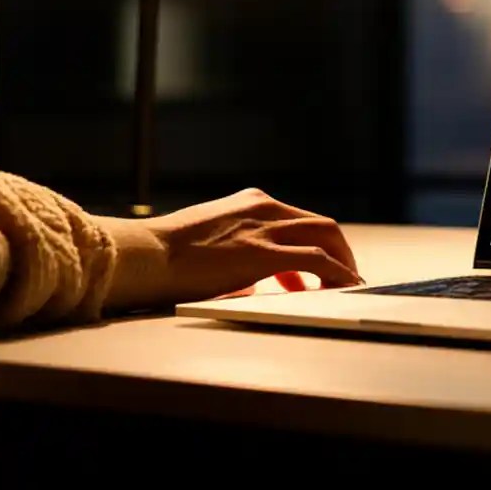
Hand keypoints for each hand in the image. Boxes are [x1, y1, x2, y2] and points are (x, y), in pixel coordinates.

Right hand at [98, 188, 362, 312]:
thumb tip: (255, 281)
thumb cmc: (167, 256)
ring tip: (347, 286)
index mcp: (252, 202)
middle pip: (322, 225)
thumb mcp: (212, 239)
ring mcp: (265, 228)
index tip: (325, 266)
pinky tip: (343, 288)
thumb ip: (239, 249)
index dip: (319, 243)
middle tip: (346, 275)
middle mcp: (264, 208)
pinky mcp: (264, 253)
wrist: (143, 255)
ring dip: (343, 263)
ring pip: (327, 237)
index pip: (300, 219)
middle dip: (341, 251)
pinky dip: (337, 273)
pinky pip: (317, 261)